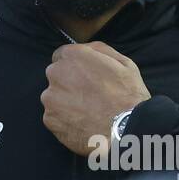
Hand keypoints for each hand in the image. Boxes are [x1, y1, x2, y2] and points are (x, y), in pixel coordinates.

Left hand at [41, 41, 149, 156]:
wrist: (126, 129)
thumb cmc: (128, 95)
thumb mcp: (123, 63)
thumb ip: (98, 51)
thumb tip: (86, 50)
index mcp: (72, 56)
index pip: (62, 56)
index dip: (75, 67)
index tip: (85, 78)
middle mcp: (56, 74)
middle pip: (56, 77)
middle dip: (68, 84)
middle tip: (89, 97)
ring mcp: (51, 98)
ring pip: (54, 98)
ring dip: (66, 103)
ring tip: (87, 113)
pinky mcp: (50, 120)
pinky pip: (55, 118)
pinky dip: (65, 121)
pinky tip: (82, 124)